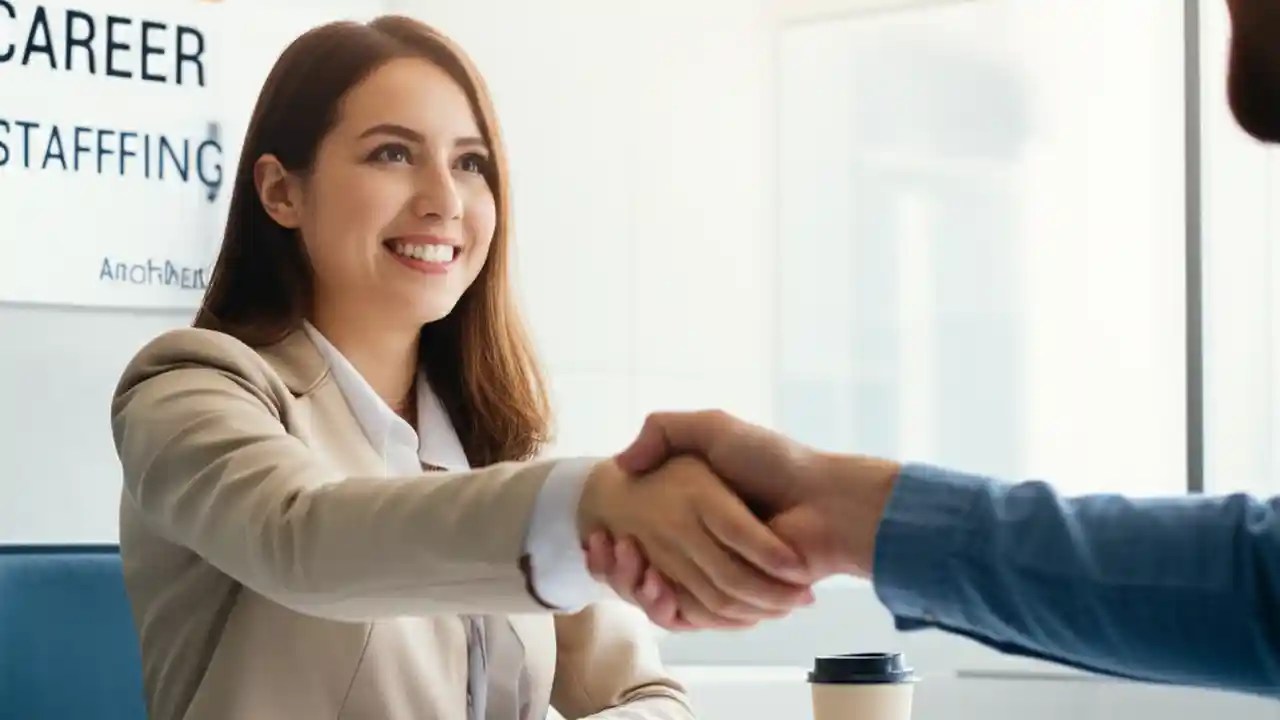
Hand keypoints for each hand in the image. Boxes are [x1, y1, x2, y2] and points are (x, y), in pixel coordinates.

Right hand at [590, 410, 900, 626]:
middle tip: (597, 548)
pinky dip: (663, 605)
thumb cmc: (773, 461)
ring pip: (659, 595)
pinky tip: (648, 583)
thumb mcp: (714, 430)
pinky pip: (689, 615)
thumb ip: (666, 430)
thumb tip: (622, 462)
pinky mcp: (734, 602)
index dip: (612, 541)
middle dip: (616, 565)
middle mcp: (705, 548)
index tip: (595, 534)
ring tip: (622, 562)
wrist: (826, 502)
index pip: (640, 535)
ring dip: (633, 585)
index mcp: (697, 513)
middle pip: (642, 570)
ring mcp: (719, 577)